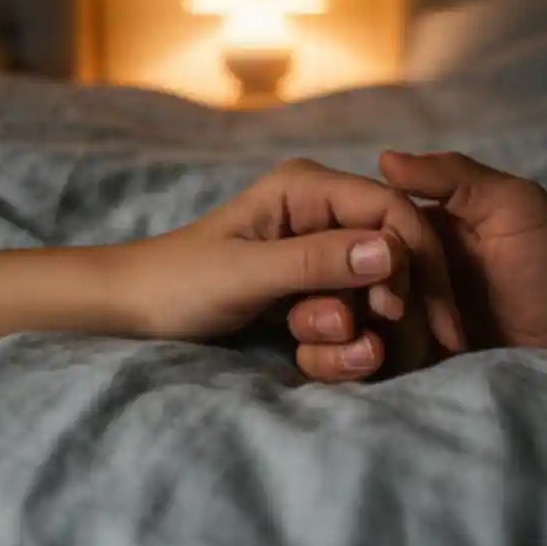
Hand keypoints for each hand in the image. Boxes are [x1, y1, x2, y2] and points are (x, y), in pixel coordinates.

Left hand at [126, 158, 464, 380]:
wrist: (132, 314)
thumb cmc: (176, 283)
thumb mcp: (244, 274)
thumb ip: (315, 262)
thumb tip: (390, 251)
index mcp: (307, 188)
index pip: (392, 212)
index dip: (415, 260)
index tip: (411, 314)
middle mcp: (322, 213)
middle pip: (396, 256)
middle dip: (392, 308)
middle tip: (384, 352)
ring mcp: (319, 254)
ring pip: (377, 295)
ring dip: (356, 332)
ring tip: (309, 348)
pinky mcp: (312, 290)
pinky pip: (353, 318)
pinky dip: (340, 347)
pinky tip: (306, 357)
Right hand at [288, 152, 546, 355]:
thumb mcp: (513, 204)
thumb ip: (455, 177)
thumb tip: (383, 159)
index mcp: (409, 233)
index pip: (355, 233)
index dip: (356, 250)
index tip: (378, 270)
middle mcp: (392, 274)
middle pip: (336, 281)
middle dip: (343, 298)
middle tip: (383, 313)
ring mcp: (395, 322)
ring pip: (336, 324)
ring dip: (340, 334)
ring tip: (374, 347)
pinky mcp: (404, 363)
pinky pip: (359, 363)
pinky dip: (349, 365)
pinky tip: (366, 365)